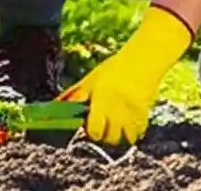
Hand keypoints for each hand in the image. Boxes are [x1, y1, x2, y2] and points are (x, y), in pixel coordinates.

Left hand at [58, 5, 192, 145]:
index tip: (90, 124)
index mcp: (102, 101)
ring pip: (125, 139)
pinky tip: (128, 122)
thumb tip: (55, 104)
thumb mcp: (92, 79)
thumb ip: (75, 94)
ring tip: (115, 126)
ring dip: (119, 136)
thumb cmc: (114, 68)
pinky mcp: (145, 115)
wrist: (143, 61)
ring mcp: (133, 115)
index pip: (94, 131)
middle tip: (102, 125)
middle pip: (110, 139)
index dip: (91, 131)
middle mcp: (118, 111)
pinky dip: (133, 132)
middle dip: (104, 136)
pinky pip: (139, 134)